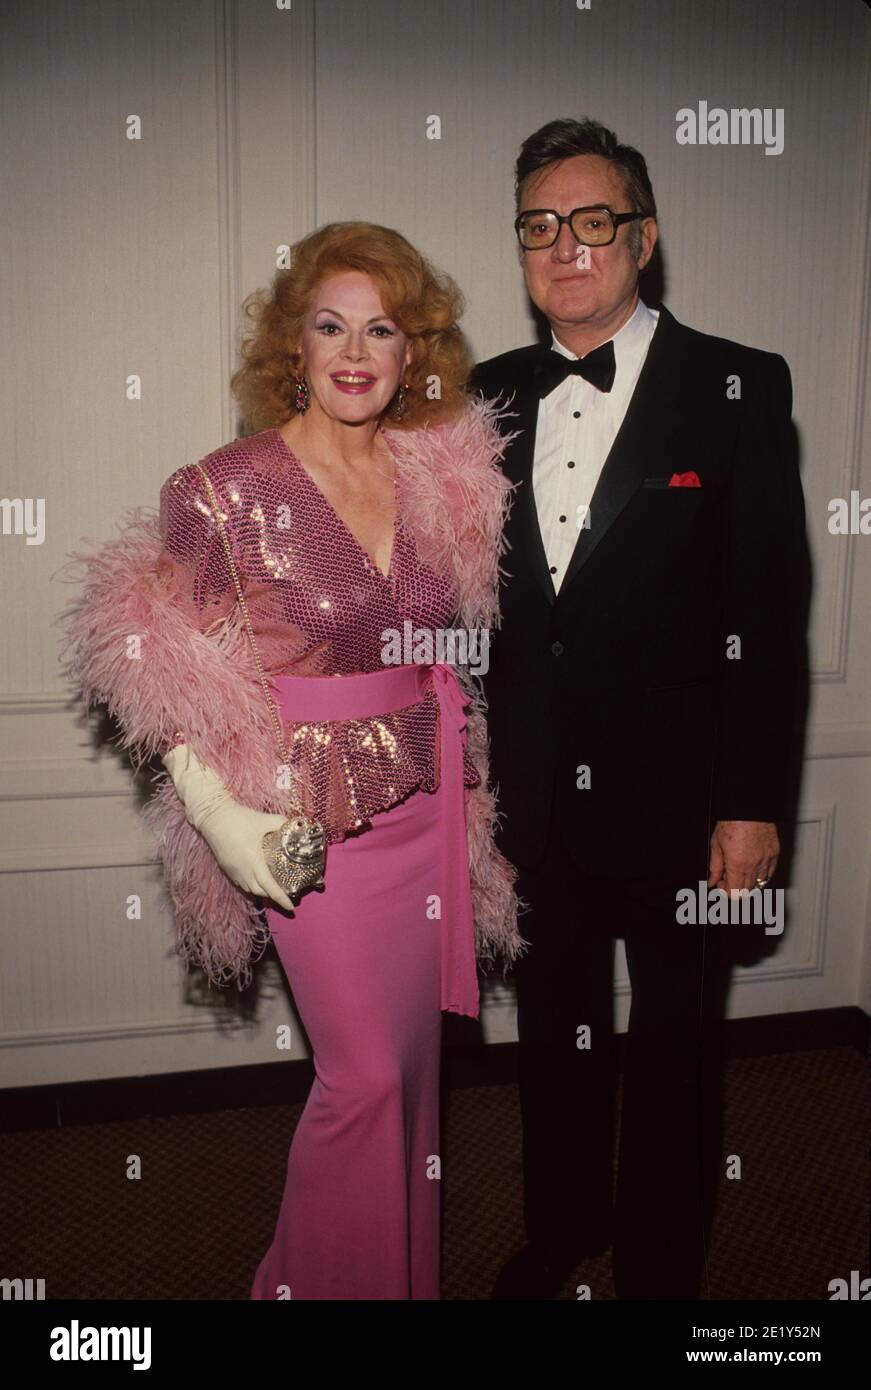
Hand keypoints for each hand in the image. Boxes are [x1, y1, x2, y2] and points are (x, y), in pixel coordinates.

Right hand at [162, 743, 295, 912]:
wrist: (212, 816)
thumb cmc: (239, 818)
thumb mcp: (264, 819)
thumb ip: (281, 823)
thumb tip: (296, 826)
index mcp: (253, 862)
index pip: (269, 887)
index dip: (281, 898)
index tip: (291, 907)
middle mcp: (242, 871)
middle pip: (260, 892)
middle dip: (274, 896)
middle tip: (287, 894)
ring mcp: (233, 871)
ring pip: (249, 889)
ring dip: (262, 891)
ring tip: (274, 888)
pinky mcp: (226, 868)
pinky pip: (241, 883)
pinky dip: (252, 885)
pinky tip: (258, 879)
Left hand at [708, 820, 778, 894]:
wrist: (749, 808)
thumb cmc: (733, 822)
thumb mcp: (716, 844)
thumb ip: (715, 865)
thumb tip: (713, 879)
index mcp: (737, 863)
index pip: (734, 892)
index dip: (726, 892)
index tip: (721, 884)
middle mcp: (753, 865)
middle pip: (746, 890)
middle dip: (735, 887)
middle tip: (727, 876)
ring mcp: (766, 860)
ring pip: (759, 884)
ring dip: (748, 882)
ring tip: (740, 871)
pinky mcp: (774, 854)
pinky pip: (769, 874)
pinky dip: (761, 876)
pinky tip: (752, 868)